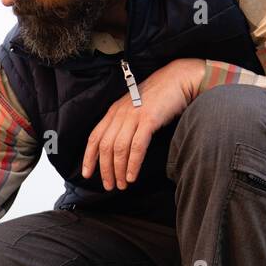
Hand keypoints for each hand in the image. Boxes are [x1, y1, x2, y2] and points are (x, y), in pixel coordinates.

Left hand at [81, 58, 204, 190]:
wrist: (179, 79)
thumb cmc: (159, 95)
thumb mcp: (135, 107)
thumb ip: (124, 122)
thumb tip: (117, 147)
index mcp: (114, 111)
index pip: (95, 137)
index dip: (89, 157)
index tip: (87, 174)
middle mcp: (120, 113)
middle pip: (105, 146)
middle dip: (105, 169)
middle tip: (109, 186)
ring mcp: (134, 116)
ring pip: (119, 148)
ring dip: (118, 170)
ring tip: (122, 184)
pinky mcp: (149, 119)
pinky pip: (136, 146)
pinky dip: (133, 164)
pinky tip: (132, 175)